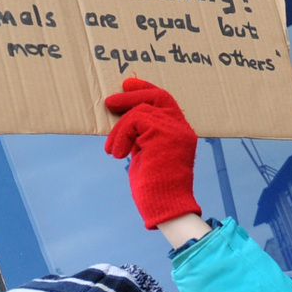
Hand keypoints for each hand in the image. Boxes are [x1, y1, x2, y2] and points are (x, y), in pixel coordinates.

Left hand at [104, 77, 201, 229]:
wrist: (165, 205)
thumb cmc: (155, 189)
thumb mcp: (146, 156)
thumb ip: (142, 138)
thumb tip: (125, 123)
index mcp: (180, 133)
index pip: (165, 101)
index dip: (146, 90)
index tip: (128, 86)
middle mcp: (181, 128)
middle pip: (157, 97)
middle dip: (133, 95)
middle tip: (110, 101)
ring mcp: (174, 130)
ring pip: (140, 111)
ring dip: (119, 129)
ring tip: (112, 150)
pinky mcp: (162, 133)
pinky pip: (135, 120)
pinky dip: (120, 136)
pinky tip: (118, 154)